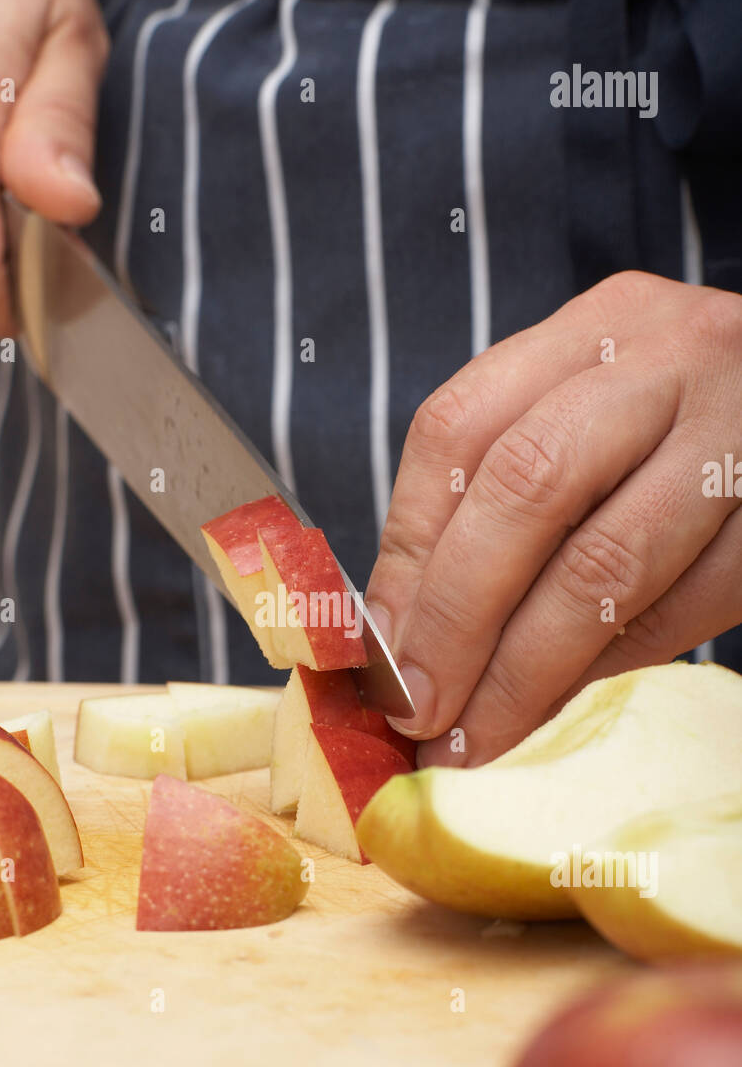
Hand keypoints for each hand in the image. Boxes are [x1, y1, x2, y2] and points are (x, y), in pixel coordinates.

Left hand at [366, 272, 741, 766]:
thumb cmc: (687, 427)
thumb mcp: (594, 417)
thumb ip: (502, 497)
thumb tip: (405, 637)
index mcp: (599, 327)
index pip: (462, 427)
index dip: (408, 550)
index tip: (379, 650)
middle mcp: (673, 360)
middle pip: (527, 487)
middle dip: (456, 618)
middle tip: (418, 710)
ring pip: (608, 564)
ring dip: (525, 672)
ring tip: (473, 739)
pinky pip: (686, 610)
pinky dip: (608, 671)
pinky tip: (558, 710)